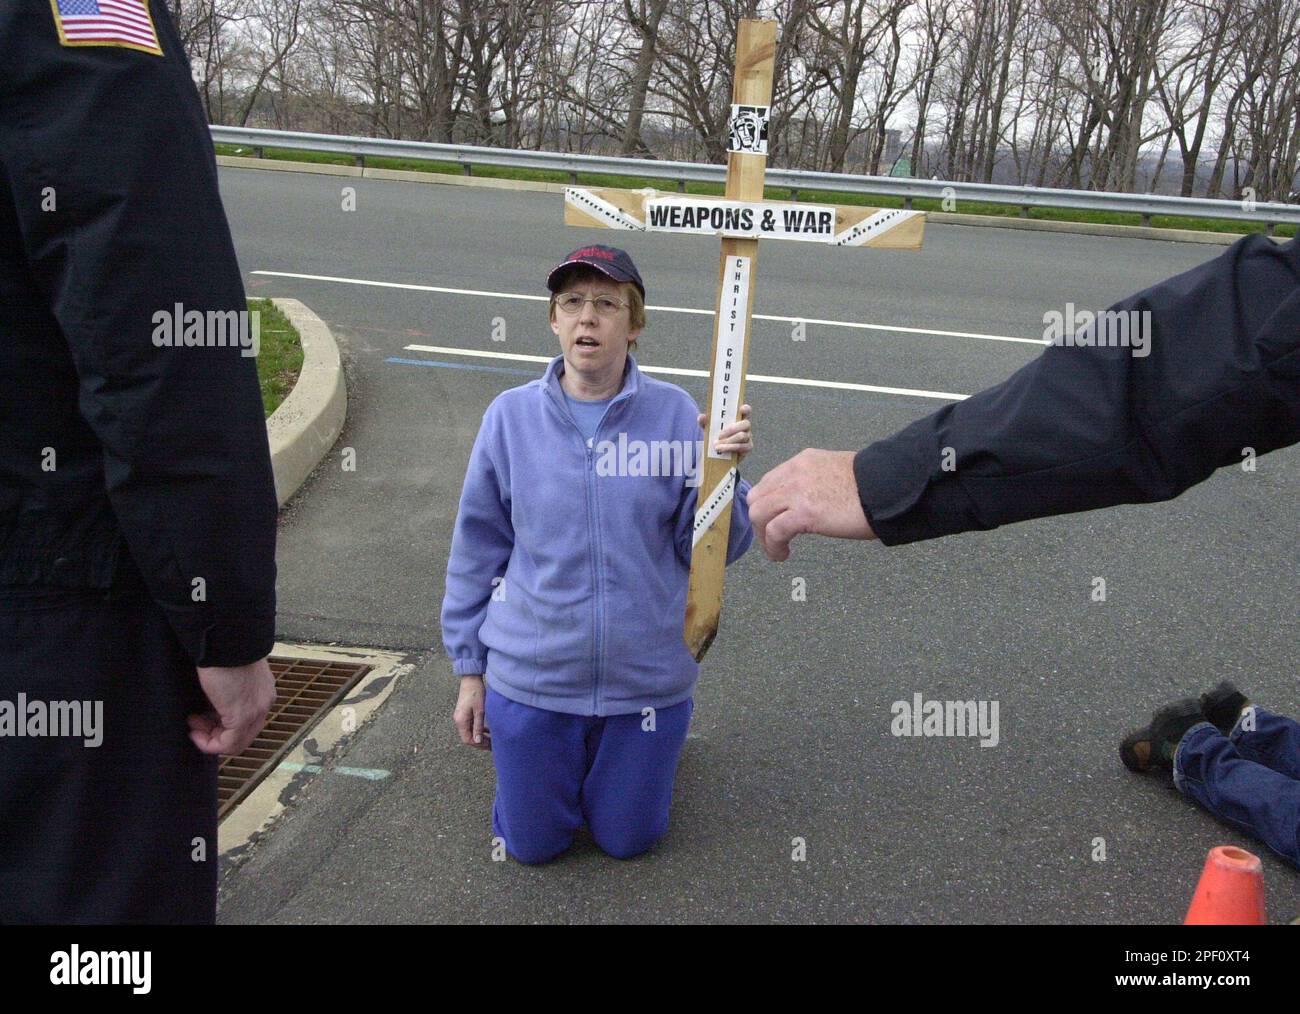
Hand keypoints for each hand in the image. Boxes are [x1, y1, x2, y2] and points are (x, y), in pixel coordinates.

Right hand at [189, 658, 276, 754]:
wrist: (224, 639)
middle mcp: (264, 702)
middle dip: (215, 732)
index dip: (221, 723)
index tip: (200, 715)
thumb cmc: (220, 650)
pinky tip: (194, 731)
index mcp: (263, 691)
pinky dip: (209, 744)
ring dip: (210, 738)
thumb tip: (209, 707)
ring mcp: (256, 710)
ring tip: (192, 722)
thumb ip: (227, 691)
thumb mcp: (228, 673)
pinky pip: (229, 744)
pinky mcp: (243, 715)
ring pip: (237, 742)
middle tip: (194, 721)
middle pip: (243, 733)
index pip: (248, 720)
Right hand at [453, 674, 490, 748]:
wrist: (471, 679)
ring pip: (470, 732)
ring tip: (491, 739)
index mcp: (461, 721)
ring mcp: (460, 717)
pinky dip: (478, 730)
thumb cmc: (475, 693)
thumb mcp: (479, 711)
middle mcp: (458, 720)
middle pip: (468, 737)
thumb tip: (478, 741)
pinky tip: (487, 731)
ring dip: (480, 736)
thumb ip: (478, 726)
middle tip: (492, 744)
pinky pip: (470, 726)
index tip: (490, 745)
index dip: (479, 744)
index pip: (468, 739)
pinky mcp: (464, 714)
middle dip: (480, 742)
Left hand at [698, 403, 752, 462]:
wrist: (717, 453)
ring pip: (742, 436)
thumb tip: (702, 417)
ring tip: (716, 446)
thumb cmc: (716, 436)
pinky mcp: (747, 447)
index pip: (745, 410)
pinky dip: (730, 448)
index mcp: (737, 418)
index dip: (745, 409)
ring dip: (729, 441)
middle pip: (746, 424)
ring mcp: (748, 437)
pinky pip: (742, 447)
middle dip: (732, 429)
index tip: (741, 409)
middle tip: (720, 435)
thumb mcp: (709, 429)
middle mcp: (745, 426)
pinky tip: (722, 450)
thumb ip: (705, 422)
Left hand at [746, 449, 876, 560]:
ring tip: (777, 550)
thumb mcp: (836, 473)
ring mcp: (798, 491)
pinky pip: (774, 531)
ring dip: (764, 537)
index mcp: (804, 462)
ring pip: (759, 513)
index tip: (772, 520)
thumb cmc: (873, 485)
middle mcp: (796, 473)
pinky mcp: (805, 512)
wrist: (889, 488)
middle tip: (772, 538)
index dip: (767, 505)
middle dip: (760, 521)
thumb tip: (809, 502)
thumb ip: (816, 482)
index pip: (769, 482)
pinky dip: (774, 546)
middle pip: (757, 497)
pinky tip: (783, 554)